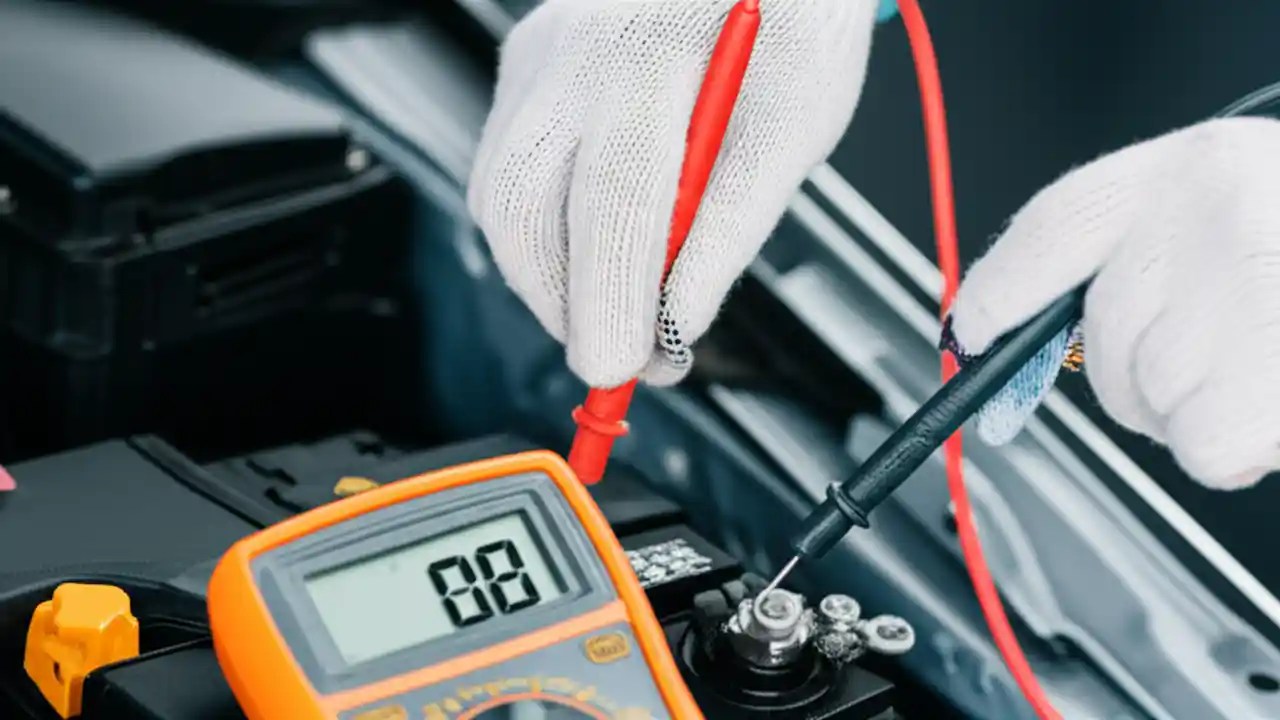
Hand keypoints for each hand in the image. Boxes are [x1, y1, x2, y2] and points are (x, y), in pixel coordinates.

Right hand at [468, 0, 877, 387]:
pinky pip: (506, 166)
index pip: (615, 199)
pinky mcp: (528, 61)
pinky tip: (589, 245)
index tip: (625, 368)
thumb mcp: (797, 125)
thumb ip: (732, 224)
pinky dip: (540, 229)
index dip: (613, 299)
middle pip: (524, 204)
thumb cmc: (794, 20)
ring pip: (502, 195)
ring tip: (608, 306)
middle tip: (613, 353)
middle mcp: (581, 48)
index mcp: (660, 55)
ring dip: (545, 274)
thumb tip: (678, 320)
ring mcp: (543, 51)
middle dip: (561, 302)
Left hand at [951, 117, 1279, 489]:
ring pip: (1149, 401)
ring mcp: (1258, 285)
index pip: (1055, 228)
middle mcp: (1214, 212)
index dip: (1001, 290)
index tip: (967, 332)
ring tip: (1268, 366)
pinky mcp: (1274, 379)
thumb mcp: (1227, 218)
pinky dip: (1235, 445)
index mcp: (1190, 167)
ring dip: (1195, 411)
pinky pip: (1204, 446)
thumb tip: (1000, 329)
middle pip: (1100, 342)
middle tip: (1217, 355)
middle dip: (1136, 378)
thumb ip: (1132, 260)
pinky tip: (1277, 401)